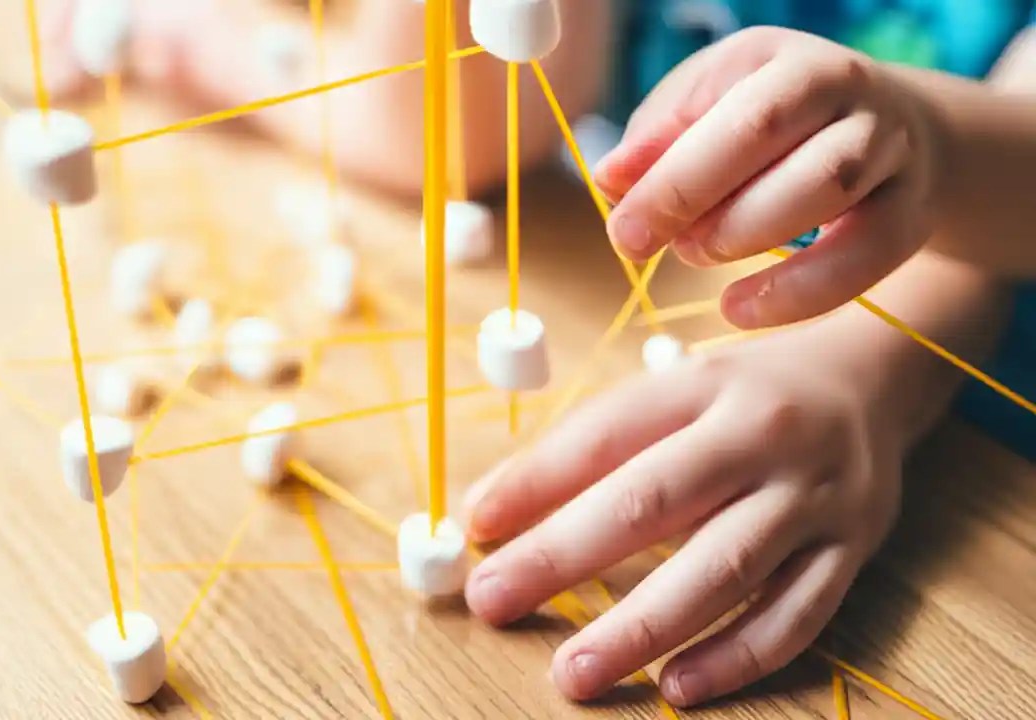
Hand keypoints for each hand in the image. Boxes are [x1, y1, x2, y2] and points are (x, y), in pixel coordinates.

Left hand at [461, 337, 902, 705]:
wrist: (875, 380)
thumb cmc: (745, 394)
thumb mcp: (674, 390)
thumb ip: (592, 444)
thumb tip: (493, 510)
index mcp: (705, 384)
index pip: (607, 433)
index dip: (536, 479)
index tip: (476, 524)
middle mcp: (762, 435)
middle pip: (654, 500)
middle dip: (565, 555)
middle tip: (495, 598)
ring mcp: (815, 496)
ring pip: (724, 569)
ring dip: (643, 626)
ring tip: (575, 671)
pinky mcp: (853, 550)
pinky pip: (795, 616)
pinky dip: (736, 657)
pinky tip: (677, 686)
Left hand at [595, 27, 940, 328]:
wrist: (888, 130)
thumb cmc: (770, 121)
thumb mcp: (707, 109)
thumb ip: (657, 140)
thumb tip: (609, 180)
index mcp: (787, 63)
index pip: (732, 117)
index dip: (673, 179)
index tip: (623, 231)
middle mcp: (849, 93)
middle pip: (775, 141)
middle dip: (698, 203)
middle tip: (656, 246)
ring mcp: (889, 150)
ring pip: (829, 189)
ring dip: (747, 238)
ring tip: (698, 255)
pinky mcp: (909, 213)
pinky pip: (864, 258)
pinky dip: (798, 294)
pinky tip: (740, 308)